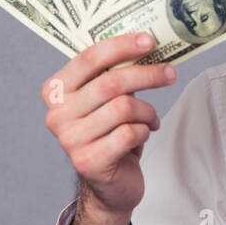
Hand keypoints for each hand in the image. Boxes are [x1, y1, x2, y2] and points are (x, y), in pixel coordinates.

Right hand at [42, 33, 175, 220]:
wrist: (108, 183)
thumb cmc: (108, 134)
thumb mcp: (106, 100)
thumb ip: (113, 74)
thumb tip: (144, 44)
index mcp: (56, 91)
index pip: (88, 59)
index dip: (121, 46)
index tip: (148, 41)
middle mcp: (57, 114)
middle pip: (111, 83)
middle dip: (147, 75)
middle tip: (169, 74)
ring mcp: (69, 139)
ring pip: (123, 108)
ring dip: (147, 111)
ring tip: (151, 118)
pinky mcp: (88, 161)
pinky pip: (128, 133)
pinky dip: (144, 131)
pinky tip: (142, 135)